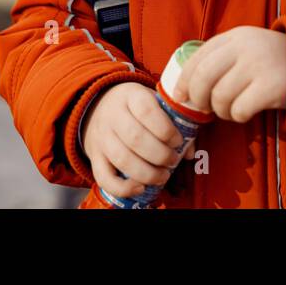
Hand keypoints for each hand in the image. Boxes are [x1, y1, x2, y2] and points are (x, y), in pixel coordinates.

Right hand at [81, 82, 194, 200]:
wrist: (100, 107)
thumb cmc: (136, 107)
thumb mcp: (154, 102)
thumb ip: (175, 122)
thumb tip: (191, 153)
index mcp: (131, 96)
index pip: (147, 112)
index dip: (166, 130)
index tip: (178, 141)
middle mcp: (113, 115)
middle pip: (136, 138)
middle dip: (160, 154)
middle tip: (173, 160)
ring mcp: (102, 137)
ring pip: (122, 159)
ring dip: (147, 173)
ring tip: (163, 176)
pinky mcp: (95, 157)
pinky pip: (105, 177)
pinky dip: (123, 187)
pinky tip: (140, 187)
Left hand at [172, 26, 285, 122]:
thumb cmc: (273, 61)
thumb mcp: (247, 47)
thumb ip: (221, 58)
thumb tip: (187, 85)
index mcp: (235, 36)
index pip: (198, 57)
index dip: (184, 80)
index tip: (181, 96)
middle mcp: (244, 47)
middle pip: (204, 78)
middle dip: (198, 98)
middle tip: (205, 108)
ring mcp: (258, 66)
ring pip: (220, 97)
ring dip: (221, 111)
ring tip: (231, 109)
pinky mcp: (270, 87)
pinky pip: (239, 110)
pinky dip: (238, 116)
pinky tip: (246, 112)